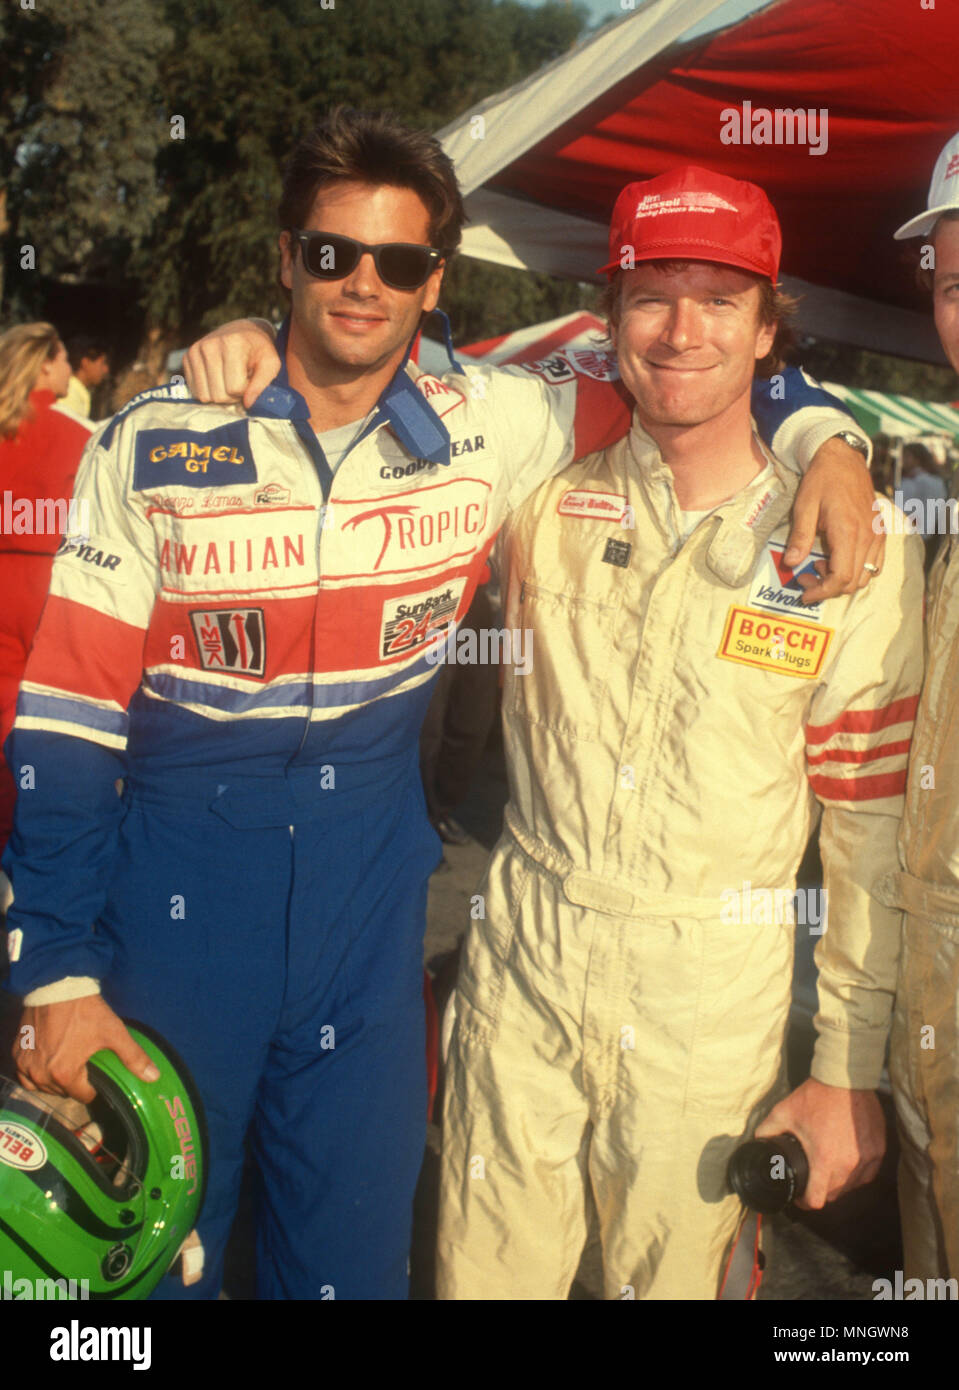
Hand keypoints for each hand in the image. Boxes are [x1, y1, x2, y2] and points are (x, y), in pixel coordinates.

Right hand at [14, 996, 159, 1104]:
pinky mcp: (17, 1053)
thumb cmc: (85, 1011)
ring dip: (55, 1080)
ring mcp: (27, 1065)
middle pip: (63, 1091)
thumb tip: (153, 1077)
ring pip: (43, 1086)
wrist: (57, 986)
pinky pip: (25, 1075)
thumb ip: (133, 1057)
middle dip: (75, 1082)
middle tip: (84, 1062)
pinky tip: (47, 1061)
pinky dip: (35, 1073)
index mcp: (65, 1075)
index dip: (94, 1086)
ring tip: (67, 1061)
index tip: (98, 1073)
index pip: (84, 1095)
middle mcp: (42, 1075)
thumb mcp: (113, 1032)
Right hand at [183, 318, 279, 408]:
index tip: (250, 380)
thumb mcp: (270, 364)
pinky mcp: (187, 357)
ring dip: (219, 395)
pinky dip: (208, 390)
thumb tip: (248, 404)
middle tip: (239, 382)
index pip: (234, 388)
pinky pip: (194, 391)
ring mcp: (195, 351)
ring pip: (204, 396)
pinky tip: (217, 379)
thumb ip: (262, 385)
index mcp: (232, 345)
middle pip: (218, 395)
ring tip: (228, 380)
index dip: (245, 391)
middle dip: (232, 396)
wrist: (242, 331)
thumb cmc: (259, 350)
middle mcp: (209, 346)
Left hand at [754, 1077, 885, 1209]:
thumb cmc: (816, 1096)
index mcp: (824, 1159)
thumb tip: (757, 1143)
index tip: (800, 1196)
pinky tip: (846, 1164)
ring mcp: (866, 1159)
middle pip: (833, 1195)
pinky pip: (867, 1174)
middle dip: (820, 1190)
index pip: (817, 1200)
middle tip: (812, 1178)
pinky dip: (856, 1174)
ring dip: (839, 1183)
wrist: (846, 1078)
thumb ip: (767, 1130)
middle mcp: (848, 1164)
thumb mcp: (784, 1112)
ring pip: (851, 1186)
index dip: (805, 1202)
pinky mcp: (878, 1150)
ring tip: (828, 1170)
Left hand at [784, 438, 884, 601]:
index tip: (804, 593)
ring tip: (820, 566)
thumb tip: (791, 563)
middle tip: (805, 578)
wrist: (842, 458)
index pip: (841, 577)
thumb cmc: (821, 480)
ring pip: (866, 576)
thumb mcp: (804, 506)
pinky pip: (875, 564)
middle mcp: (868, 536)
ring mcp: (877, 535)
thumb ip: (800, 537)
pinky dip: (857, 571)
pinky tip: (838, 559)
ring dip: (843, 581)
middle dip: (828, 588)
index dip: (822, 592)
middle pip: (854, 582)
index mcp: (848, 531)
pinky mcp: (880, 532)